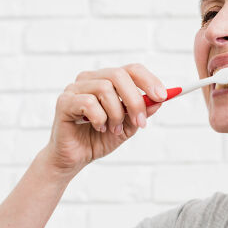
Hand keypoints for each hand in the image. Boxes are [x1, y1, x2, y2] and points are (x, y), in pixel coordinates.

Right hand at [42, 63, 166, 174]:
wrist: (75, 158)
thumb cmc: (99, 138)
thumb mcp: (128, 126)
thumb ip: (141, 112)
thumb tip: (158, 101)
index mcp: (107, 81)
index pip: (131, 69)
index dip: (149, 80)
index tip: (163, 96)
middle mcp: (90, 79)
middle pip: (119, 75)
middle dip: (135, 100)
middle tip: (140, 122)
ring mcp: (75, 89)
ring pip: (105, 89)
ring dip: (116, 114)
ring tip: (114, 129)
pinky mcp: (64, 102)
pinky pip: (88, 102)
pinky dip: (99, 118)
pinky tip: (98, 128)